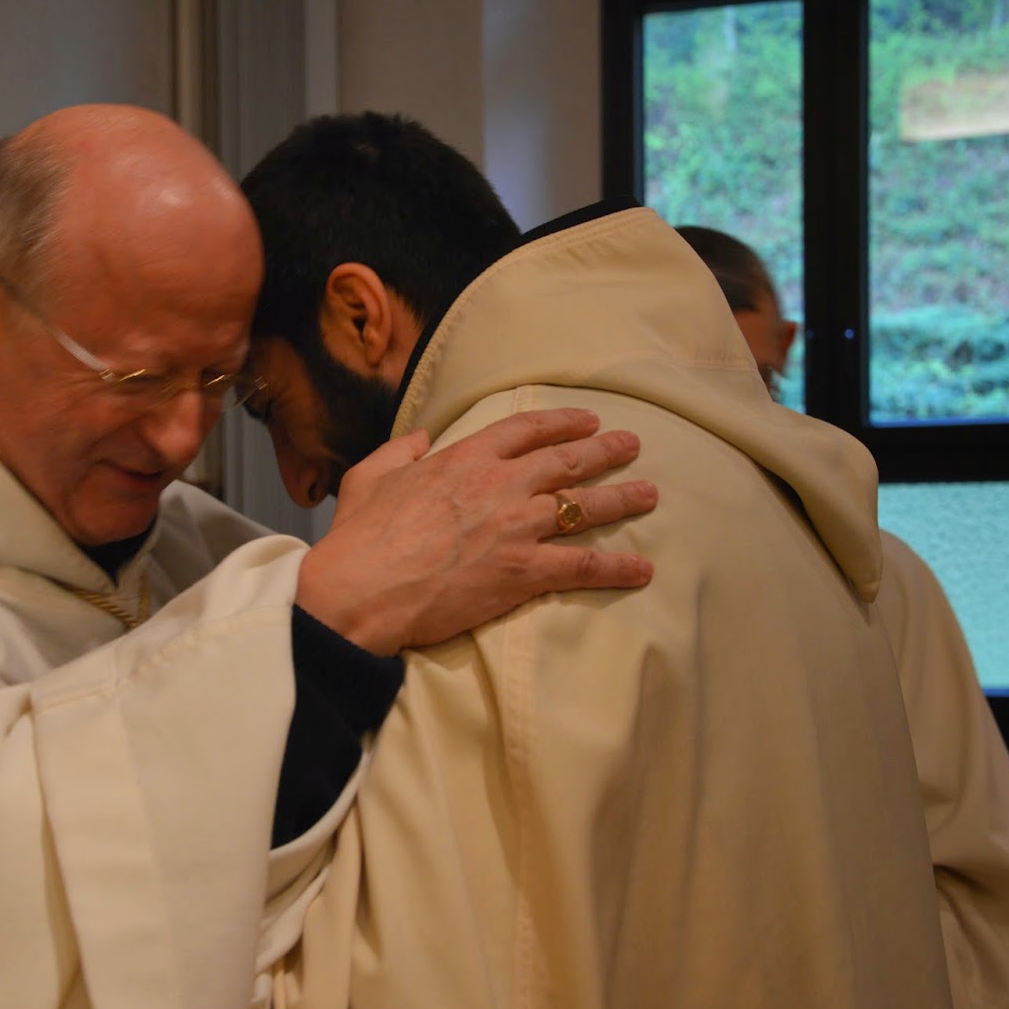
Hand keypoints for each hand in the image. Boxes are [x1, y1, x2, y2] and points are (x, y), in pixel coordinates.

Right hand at [296, 408, 656, 654]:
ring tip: (649, 494)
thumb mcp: (369, 478)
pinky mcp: (525, 571)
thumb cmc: (359, 538)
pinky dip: (617, 568)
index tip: (586, 419)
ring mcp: (517, 527)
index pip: (526, 430)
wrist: (361, 589)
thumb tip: (421, 439)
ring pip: (583, 507)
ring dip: (621, 498)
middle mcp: (500, 486)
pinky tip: (643, 569)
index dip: (562, 423)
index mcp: (464, 459)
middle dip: (604, 452)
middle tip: (631, 444)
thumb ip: (400, 453)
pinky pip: (583, 566)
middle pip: (566, 462)